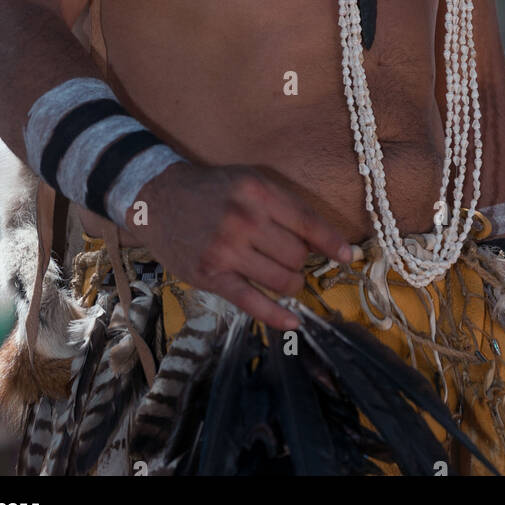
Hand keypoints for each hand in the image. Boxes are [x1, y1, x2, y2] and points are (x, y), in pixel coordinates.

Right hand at [128, 163, 354, 331]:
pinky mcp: (211, 275)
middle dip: (300, 262)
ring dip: (291, 285)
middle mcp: (244, 219)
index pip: (307, 223)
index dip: (331, 242)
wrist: (158, 199)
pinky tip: (292, 323)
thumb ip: (284, 205)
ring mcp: (226, 249)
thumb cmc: (211, 190)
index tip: (346, 256)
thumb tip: (324, 238)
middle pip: (297, 255)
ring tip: (285, 280)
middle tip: (289, 259)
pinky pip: (252, 302)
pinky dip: (276, 316)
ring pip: (282, 280)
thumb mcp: (249, 181)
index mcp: (258, 192)